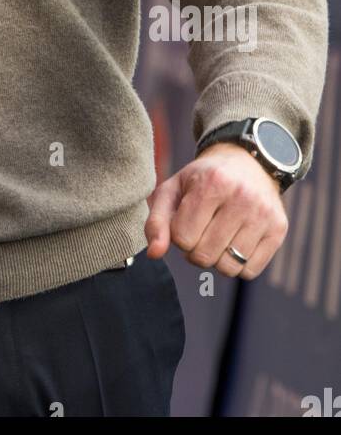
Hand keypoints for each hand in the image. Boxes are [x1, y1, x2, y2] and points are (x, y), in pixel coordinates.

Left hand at [144, 142, 287, 277]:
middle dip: (195, 250)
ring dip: (216, 260)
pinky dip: (238, 265)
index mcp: (211, 183)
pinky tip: (235, 242)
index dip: (179, 235)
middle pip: (204, 256)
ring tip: (217, 237)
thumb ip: (157, 221)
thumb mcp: (173, 190)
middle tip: (200, 231)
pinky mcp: (279, 229)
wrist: (246, 162)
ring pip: (228, 268)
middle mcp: (242, 197)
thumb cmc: (202, 180)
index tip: (185, 221)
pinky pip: (250, 272)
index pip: (183, 238)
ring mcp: (263, 214)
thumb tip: (154, 254)